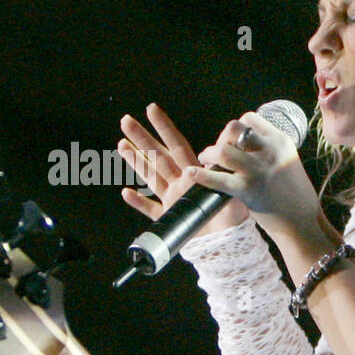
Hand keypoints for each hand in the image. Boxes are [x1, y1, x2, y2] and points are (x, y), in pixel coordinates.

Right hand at [117, 104, 249, 234]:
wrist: (229, 245)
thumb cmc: (233, 220)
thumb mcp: (232, 193)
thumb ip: (223, 174)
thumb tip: (214, 156)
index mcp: (194, 174)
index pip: (176, 145)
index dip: (164, 127)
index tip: (151, 109)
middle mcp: (180, 183)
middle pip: (157, 156)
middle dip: (142, 138)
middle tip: (126, 120)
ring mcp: (172, 200)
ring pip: (150, 177)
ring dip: (136, 162)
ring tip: (121, 144)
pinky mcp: (168, 219)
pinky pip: (149, 210)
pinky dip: (138, 202)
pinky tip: (126, 192)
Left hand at [188, 112, 323, 244]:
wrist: (303, 220)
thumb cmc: (294, 192)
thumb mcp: (287, 161)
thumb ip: (266, 149)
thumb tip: (239, 144)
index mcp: (280, 141)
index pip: (249, 119)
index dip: (237, 129)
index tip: (235, 143)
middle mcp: (269, 151)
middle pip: (233, 128)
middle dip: (221, 138)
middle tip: (220, 152)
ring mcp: (258, 170)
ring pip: (224, 150)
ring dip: (210, 153)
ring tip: (207, 160)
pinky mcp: (248, 190)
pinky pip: (220, 179)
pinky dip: (202, 175)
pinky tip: (191, 172)